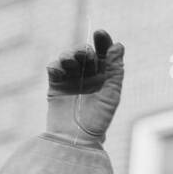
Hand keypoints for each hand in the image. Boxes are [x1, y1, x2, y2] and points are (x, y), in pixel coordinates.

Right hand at [44, 29, 124, 146]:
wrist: (76, 139)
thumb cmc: (98, 120)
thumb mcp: (111, 94)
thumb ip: (115, 70)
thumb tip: (118, 45)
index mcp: (105, 76)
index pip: (104, 53)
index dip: (103, 41)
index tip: (100, 33)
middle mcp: (88, 75)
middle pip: (85, 52)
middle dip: (84, 49)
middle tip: (84, 54)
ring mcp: (71, 79)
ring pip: (69, 57)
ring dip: (70, 55)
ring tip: (72, 62)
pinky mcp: (56, 84)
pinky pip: (54, 67)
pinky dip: (56, 65)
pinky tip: (59, 70)